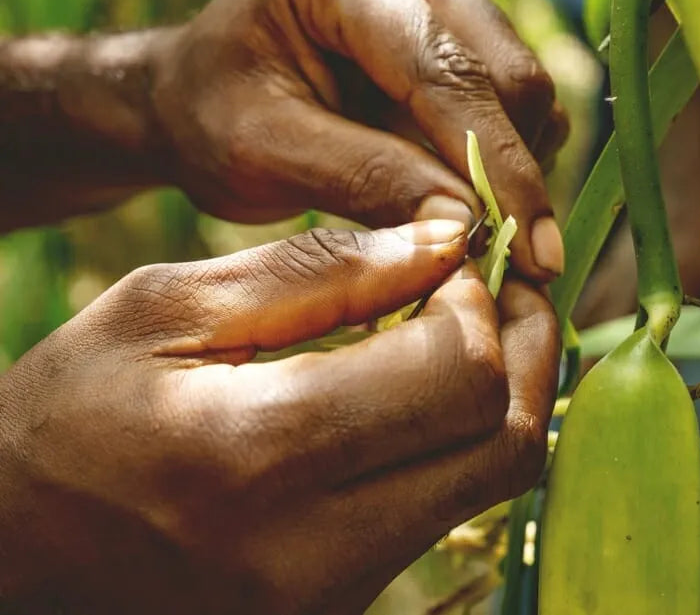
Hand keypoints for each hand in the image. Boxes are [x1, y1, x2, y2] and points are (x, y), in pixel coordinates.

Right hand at [0, 219, 558, 614]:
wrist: (13, 557)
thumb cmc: (67, 418)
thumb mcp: (166, 311)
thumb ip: (315, 271)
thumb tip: (442, 243)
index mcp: (254, 452)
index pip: (456, 376)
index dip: (481, 301)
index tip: (453, 259)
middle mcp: (310, 551)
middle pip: (505, 446)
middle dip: (526, 348)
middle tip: (499, 287)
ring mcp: (332, 597)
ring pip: (488, 486)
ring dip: (502, 394)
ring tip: (465, 326)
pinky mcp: (338, 609)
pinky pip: (443, 514)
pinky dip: (459, 440)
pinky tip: (422, 389)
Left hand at [152, 0, 566, 280]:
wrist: (201, 92)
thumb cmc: (213, 118)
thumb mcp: (266, 155)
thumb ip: (365, 180)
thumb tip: (469, 226)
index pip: (445, 72)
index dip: (497, 168)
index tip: (535, 255)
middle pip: (506, 77)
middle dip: (508, 178)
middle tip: (493, 259)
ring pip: (523, 92)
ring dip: (506, 171)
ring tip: (447, 219)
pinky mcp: (464, 22)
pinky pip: (518, 101)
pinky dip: (502, 158)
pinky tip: (451, 186)